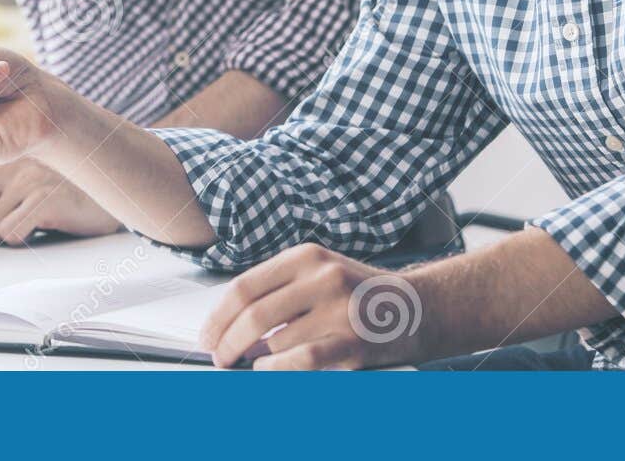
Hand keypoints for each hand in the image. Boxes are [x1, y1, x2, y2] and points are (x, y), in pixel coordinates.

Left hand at [0, 156, 121, 244]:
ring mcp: (25, 177)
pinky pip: (10, 232)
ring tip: (20, 221)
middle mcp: (5, 162)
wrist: (102, 185)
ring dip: (0, 236)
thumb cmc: (48, 187)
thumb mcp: (3, 185)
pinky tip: (34, 224)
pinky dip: (19, 237)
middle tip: (3, 223)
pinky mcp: (45, 195)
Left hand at [199, 244, 430, 369]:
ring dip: (255, 357)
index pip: (245, 286)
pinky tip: (268, 368)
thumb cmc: (361, 294)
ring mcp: (339, 308)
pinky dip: (276, 368)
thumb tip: (230, 325)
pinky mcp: (353, 341)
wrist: (417, 307)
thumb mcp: (319, 276)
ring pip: (275, 339)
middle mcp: (322, 277)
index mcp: (307, 256)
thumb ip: (279, 294)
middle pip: (253, 313)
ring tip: (252, 363)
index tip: (207, 335)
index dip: (217, 315)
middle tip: (219, 357)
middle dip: (226, 341)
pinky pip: (301, 359)